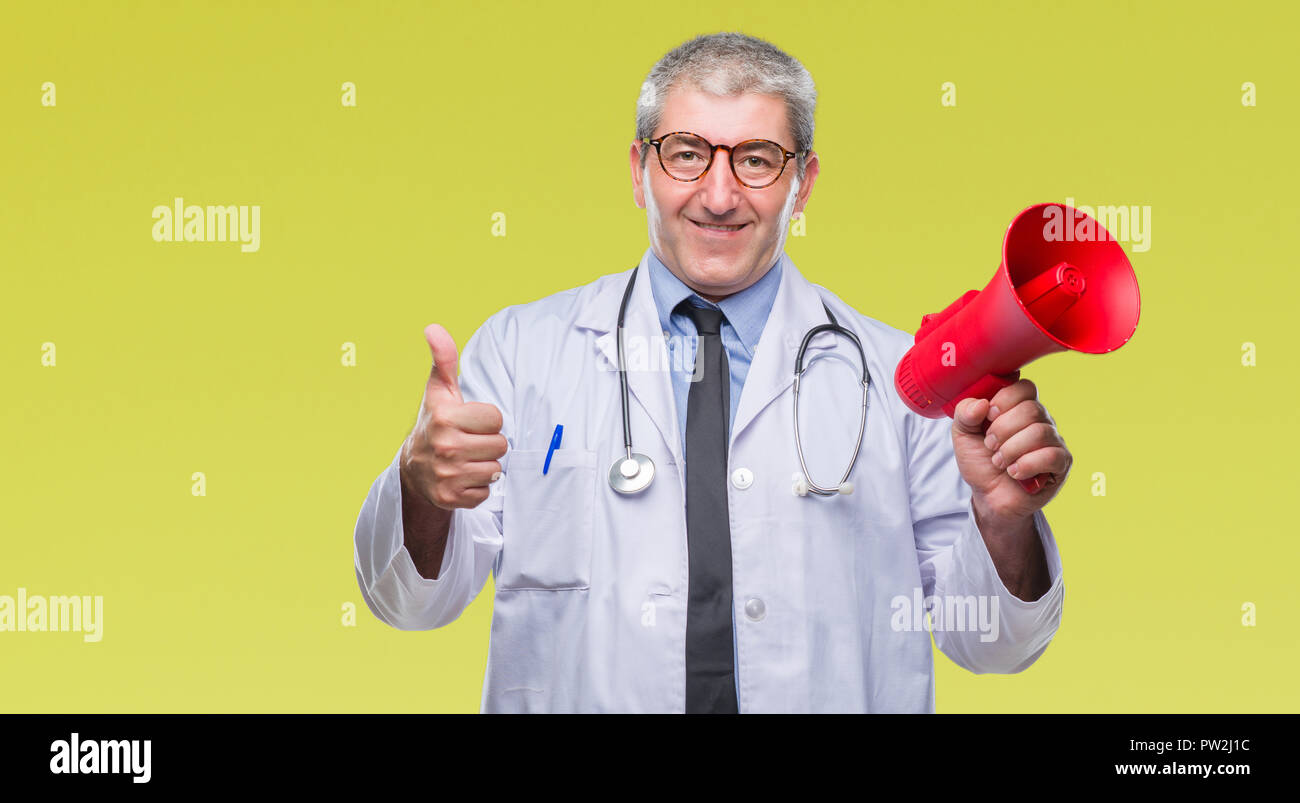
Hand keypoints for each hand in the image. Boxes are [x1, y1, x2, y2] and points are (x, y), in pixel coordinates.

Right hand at [400, 324, 507, 510]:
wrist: (414, 468)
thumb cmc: (435, 422)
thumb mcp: (439, 390)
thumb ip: (444, 359)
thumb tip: (433, 328)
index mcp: (445, 418)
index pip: (496, 419)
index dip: (488, 420)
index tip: (471, 422)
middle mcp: (445, 447)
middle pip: (500, 446)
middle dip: (489, 444)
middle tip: (470, 442)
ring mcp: (447, 475)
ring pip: (495, 470)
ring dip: (485, 466)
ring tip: (467, 459)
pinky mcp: (451, 498)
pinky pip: (486, 492)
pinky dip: (478, 487)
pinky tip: (463, 477)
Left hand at [950, 379, 1071, 524]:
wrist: (989, 496)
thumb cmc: (980, 462)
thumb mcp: (963, 434)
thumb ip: (964, 413)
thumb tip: (981, 404)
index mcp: (1020, 407)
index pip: (1025, 387)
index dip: (1005, 399)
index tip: (988, 416)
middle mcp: (1041, 420)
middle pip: (1031, 409)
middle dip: (1003, 430)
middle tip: (990, 445)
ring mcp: (1054, 441)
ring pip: (1040, 433)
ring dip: (1011, 450)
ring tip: (999, 462)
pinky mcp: (1062, 463)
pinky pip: (1051, 456)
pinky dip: (1026, 465)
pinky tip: (1014, 473)